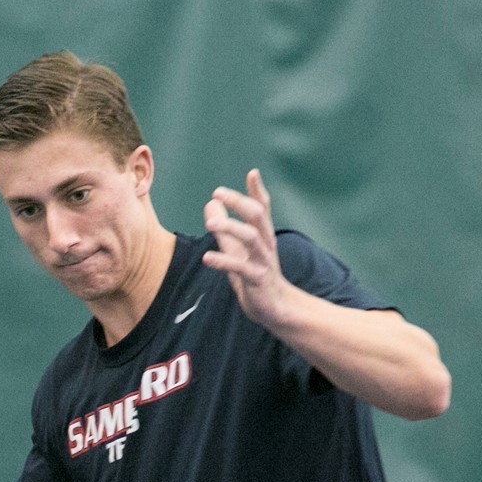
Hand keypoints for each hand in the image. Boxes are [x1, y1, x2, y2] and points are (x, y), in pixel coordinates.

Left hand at [201, 168, 298, 328]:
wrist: (275, 309)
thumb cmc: (255, 277)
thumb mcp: (237, 249)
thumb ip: (223, 228)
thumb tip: (211, 203)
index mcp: (262, 235)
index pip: (262, 207)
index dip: (257, 190)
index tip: (252, 172)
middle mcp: (266, 244)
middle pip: (258, 215)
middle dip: (239, 201)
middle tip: (217, 192)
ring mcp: (263, 261)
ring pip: (251, 237)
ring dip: (231, 227)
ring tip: (211, 223)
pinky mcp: (258, 280)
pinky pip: (241, 268)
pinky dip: (223, 261)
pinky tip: (207, 258)